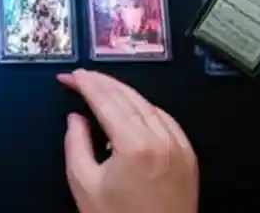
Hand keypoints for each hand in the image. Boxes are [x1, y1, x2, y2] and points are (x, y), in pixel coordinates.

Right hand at [56, 69, 197, 212]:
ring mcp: (178, 146)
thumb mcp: (84, 184)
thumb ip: (75, 144)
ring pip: (149, 104)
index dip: (86, 84)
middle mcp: (161, 139)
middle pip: (128, 96)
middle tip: (81, 76)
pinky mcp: (188, 156)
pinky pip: (166, 120)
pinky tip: (133, 107)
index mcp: (134, 145)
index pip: (106, 100)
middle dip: (102, 83)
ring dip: (124, 92)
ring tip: (102, 87)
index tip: (71, 75)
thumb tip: (76, 118)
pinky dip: (147, 108)